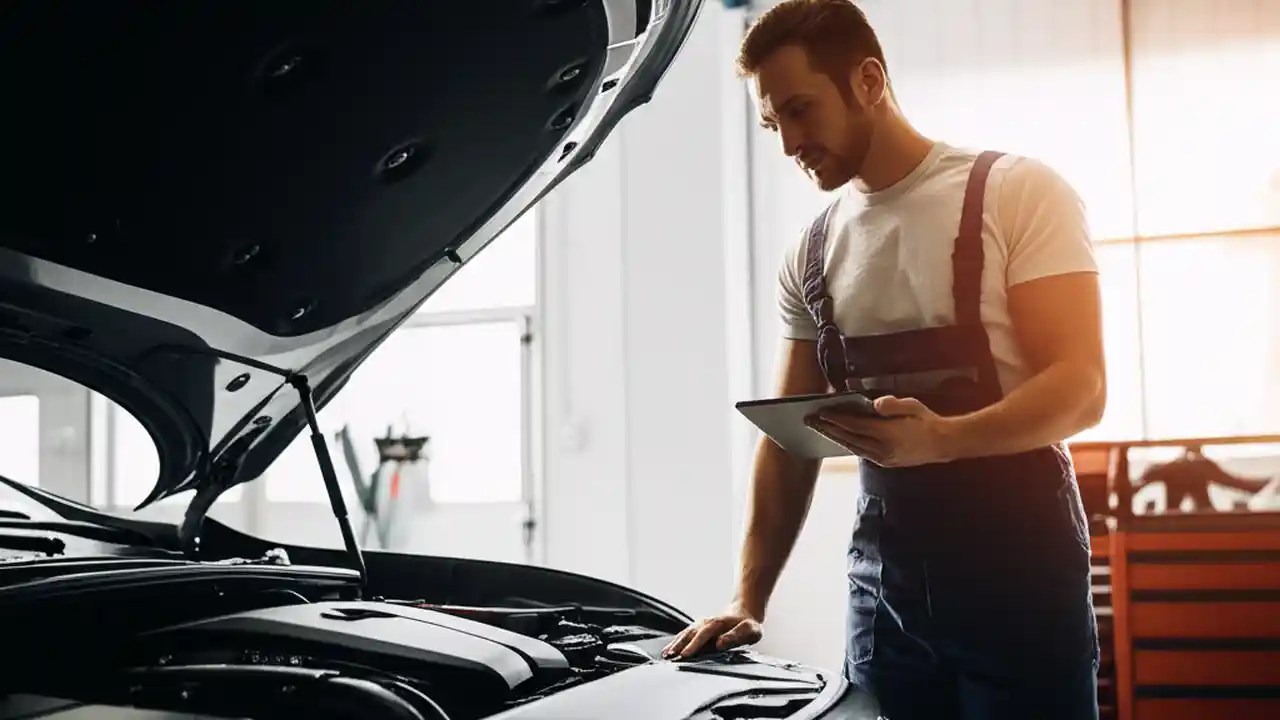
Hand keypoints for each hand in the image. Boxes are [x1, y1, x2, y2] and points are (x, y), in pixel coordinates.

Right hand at [661, 603, 761, 659]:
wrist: (743, 613)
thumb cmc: (748, 625)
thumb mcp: (749, 630)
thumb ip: (735, 636)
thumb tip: (720, 643)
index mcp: (718, 624)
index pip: (703, 635)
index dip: (694, 645)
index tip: (685, 655)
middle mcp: (706, 623)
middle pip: (690, 634)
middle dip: (680, 645)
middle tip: (670, 656)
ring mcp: (700, 625)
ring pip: (685, 634)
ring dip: (675, 644)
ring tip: (665, 655)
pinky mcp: (697, 629)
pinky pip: (684, 636)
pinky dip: (675, 643)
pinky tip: (667, 651)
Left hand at [805, 395, 955, 467]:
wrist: (943, 444)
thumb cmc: (926, 421)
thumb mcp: (912, 406)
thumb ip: (892, 405)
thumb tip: (874, 404)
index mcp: (887, 434)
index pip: (854, 426)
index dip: (835, 419)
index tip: (820, 413)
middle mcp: (882, 449)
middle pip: (847, 438)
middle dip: (827, 429)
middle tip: (808, 421)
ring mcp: (882, 458)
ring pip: (852, 447)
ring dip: (834, 437)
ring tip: (819, 428)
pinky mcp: (884, 462)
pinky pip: (860, 452)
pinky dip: (847, 443)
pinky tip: (839, 437)